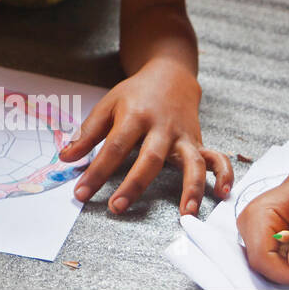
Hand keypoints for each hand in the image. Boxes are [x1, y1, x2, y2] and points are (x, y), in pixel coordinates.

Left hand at [58, 59, 233, 214]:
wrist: (170, 75)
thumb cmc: (135, 95)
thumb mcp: (107, 105)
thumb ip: (87, 133)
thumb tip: (65, 158)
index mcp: (134, 116)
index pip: (113, 147)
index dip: (96, 171)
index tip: (81, 193)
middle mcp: (161, 127)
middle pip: (149, 158)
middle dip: (133, 185)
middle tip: (116, 207)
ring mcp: (183, 136)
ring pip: (192, 162)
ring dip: (191, 188)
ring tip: (186, 214)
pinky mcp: (198, 142)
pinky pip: (218, 158)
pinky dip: (224, 174)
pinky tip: (221, 193)